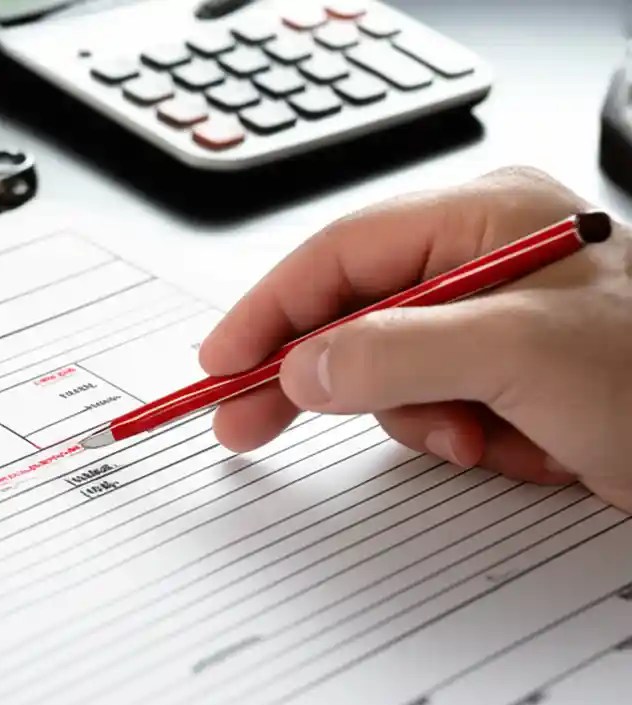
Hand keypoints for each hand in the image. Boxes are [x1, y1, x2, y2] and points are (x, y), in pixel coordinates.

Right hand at [198, 166, 631, 510]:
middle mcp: (481, 262)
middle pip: (351, 315)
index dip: (268, 309)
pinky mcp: (509, 378)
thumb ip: (393, 353)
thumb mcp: (520, 356)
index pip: (338, 255)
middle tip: (246, 423)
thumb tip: (300, 367)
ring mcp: (495, 323)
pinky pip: (436, 409)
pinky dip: (460, 441)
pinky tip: (513, 451)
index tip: (219, 364)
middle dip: (315, 377)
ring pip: (389, 375)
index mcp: (482, 218)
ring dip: (421, 422)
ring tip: (478, 442)